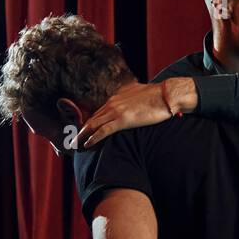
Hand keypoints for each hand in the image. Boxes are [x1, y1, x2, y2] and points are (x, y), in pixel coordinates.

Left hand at [79, 79, 193, 148]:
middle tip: (71, 140)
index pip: (98, 112)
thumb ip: (130, 97)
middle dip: (80, 131)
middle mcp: (112, 103)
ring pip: (92, 125)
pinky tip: (86, 145)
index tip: (82, 132)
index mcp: (116, 97)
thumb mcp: (139, 93)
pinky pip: (103, 131)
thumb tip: (130, 100)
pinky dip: (93, 138)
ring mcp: (116, 111)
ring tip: (74, 145)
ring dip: (81, 136)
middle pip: (91, 119)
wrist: (167, 95)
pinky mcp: (122, 120)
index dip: (89, 124)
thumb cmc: (158, 96)